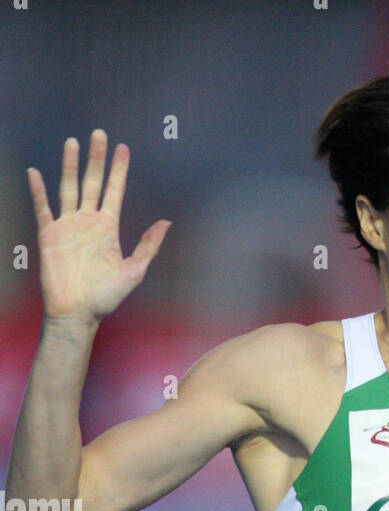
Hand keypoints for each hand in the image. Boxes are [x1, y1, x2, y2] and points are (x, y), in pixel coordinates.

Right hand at [27, 130, 170, 325]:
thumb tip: (167, 222)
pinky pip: (43, 207)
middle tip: (100, 134)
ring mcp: (68, 225)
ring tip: (72, 142)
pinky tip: (35, 172)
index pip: (114, 191)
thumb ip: (148, 246)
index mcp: (108, 227)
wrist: (77, 313)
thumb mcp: (133, 271)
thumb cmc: (105, 297)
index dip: (119, 170)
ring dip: (70, 165)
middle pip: (92, 182)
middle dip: (97, 158)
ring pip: (69, 187)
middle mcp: (88, 221)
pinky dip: (39, 190)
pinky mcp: (49, 234)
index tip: (123, 148)